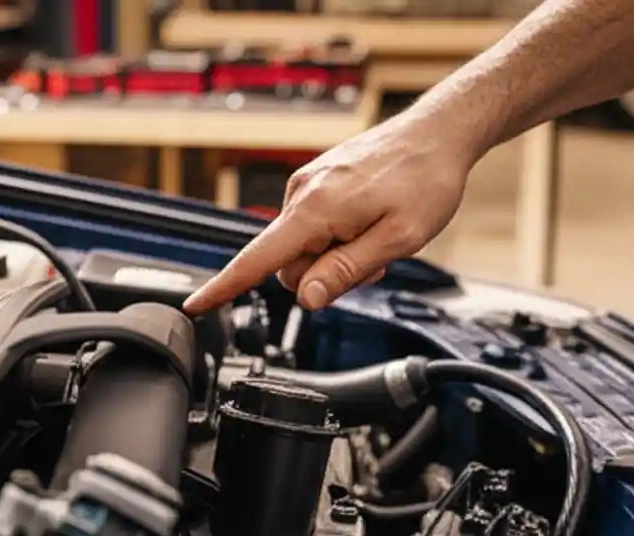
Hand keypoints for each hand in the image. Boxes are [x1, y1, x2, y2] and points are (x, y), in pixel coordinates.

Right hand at [182, 115, 475, 314]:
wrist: (438, 132)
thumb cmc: (425, 180)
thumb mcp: (397, 239)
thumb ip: (346, 271)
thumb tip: (306, 298)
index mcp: (315, 210)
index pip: (257, 259)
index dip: (225, 287)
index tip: (195, 305)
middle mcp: (302, 194)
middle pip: (289, 265)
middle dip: (325, 275)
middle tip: (373, 261)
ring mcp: (308, 185)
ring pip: (305, 248)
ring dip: (337, 255)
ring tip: (377, 235)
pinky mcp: (318, 182)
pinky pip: (315, 227)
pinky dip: (339, 236)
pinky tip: (369, 221)